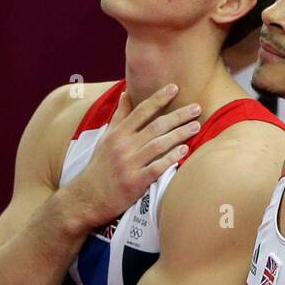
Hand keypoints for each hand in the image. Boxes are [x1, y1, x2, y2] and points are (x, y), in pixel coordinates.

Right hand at [62, 84, 199, 228]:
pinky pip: (157, 167)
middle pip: (155, 126)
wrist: (88, 197)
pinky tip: (184, 151)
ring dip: (179, 134)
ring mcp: (129, 165)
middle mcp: (123, 147)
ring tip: (196, 126)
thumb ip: (119, 116)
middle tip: (197, 108)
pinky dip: (171, 158)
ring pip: (159, 144)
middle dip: (178, 116)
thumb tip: (126, 93)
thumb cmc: (100, 165)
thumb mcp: (106, 138)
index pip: (141, 111)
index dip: (159, 98)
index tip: (174, 88)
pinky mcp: (134, 182)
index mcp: (117, 134)